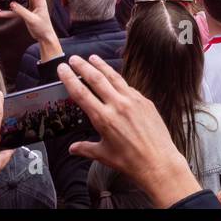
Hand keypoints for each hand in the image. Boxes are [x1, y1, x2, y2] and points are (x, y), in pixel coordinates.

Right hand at [0, 0, 61, 60]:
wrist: (44, 38)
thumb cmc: (43, 28)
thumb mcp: (32, 19)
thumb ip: (21, 11)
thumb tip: (12, 4)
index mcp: (40, 1)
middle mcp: (35, 2)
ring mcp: (30, 8)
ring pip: (19, 1)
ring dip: (11, 1)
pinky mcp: (25, 13)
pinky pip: (16, 11)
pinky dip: (9, 12)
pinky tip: (0, 14)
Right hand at [58, 55, 200, 208]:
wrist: (158, 162)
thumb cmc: (130, 161)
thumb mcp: (103, 155)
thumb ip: (86, 148)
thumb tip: (72, 148)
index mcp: (103, 118)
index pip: (81, 93)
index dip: (69, 78)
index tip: (62, 68)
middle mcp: (117, 105)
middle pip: (96, 79)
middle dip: (83, 66)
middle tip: (74, 58)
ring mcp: (133, 101)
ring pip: (114, 77)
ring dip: (101, 66)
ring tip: (92, 57)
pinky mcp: (145, 101)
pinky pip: (128, 87)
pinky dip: (118, 80)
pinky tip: (114, 77)